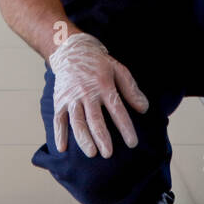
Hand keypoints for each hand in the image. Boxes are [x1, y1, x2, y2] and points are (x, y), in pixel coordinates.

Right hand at [48, 32, 149, 157]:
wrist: (72, 50)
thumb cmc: (99, 63)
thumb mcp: (118, 69)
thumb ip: (131, 89)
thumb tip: (144, 109)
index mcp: (104, 85)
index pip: (117, 110)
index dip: (125, 127)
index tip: (132, 143)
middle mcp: (87, 93)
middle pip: (95, 119)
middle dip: (102, 138)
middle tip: (108, 154)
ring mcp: (71, 97)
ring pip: (77, 121)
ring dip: (83, 139)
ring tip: (92, 153)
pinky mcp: (59, 100)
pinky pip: (58, 119)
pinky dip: (59, 134)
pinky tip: (62, 148)